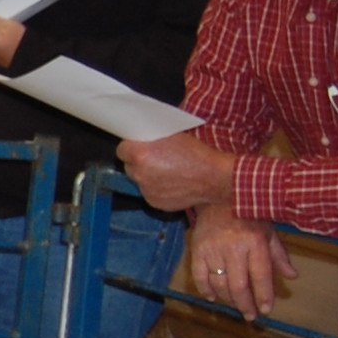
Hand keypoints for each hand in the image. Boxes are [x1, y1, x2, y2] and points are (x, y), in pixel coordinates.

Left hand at [117, 130, 239, 214]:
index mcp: (140, 154)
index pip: (121, 149)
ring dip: (148, 176)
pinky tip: (173, 182)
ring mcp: (146, 190)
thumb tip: (142, 135)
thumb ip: (153, 136)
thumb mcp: (173, 135)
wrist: (215, 177)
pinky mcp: (154, 202)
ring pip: (139, 180)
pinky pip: (150, 193)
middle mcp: (139, 173)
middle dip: (139, 162)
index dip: (131, 147)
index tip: (138, 147)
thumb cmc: (199, 155)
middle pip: (129, 166)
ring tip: (168, 171)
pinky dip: (157, 188)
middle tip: (156, 158)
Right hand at [187, 203, 295, 320]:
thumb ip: (279, 255)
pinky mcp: (197, 250)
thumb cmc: (248, 214)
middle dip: (245, 304)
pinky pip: (200, 276)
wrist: (218, 196)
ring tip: (236, 304)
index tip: (266, 309)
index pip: (261, 275)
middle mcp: (234, 247)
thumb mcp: (269, 231)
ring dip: (228, 299)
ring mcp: (213, 249)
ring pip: (219, 284)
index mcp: (255, 242)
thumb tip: (292, 276)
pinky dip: (206, 290)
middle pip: (238, 285)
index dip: (264, 295)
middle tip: (250, 315)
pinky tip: (213, 297)